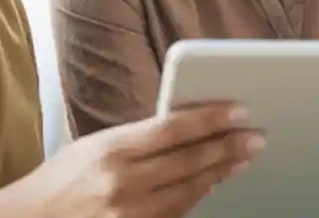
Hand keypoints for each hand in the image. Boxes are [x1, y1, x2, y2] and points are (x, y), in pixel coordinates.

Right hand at [27, 103, 264, 217]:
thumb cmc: (61, 181)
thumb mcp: (96, 146)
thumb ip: (139, 139)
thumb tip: (188, 128)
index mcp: (112, 149)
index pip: (173, 129)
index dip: (212, 119)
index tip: (240, 111)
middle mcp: (122, 183)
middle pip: (189, 161)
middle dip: (229, 148)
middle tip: (256, 137)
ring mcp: (128, 215)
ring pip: (189, 192)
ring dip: (219, 173)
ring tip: (241, 159)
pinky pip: (175, 216)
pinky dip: (195, 198)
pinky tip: (212, 185)